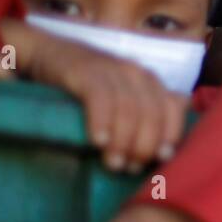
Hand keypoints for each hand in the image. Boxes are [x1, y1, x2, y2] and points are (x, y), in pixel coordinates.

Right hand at [3, 18, 188, 171]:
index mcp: (149, 81)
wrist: (48, 54)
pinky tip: (98, 142)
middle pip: (151, 113)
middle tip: (130, 168)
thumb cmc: (88, 87)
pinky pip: (100, 98)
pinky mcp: (85, 71)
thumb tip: (165, 152)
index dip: (171, 133)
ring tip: (114, 164)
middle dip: (144, 145)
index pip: (173, 107)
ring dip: (123, 141)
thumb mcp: (120, 99)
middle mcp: (135, 73)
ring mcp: (111, 69)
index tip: (162, 158)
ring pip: (128, 108)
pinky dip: (102, 122)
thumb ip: (143, 117)